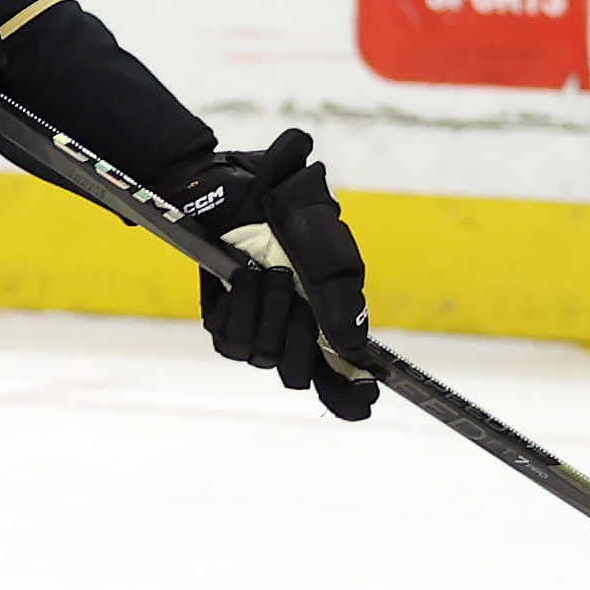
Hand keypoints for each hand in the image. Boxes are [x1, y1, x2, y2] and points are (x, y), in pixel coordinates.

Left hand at [166, 130, 375, 419]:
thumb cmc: (292, 212)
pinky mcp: (225, 320)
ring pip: (261, 356)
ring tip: (266, 270)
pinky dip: (237, 306)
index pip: (340, 379)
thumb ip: (342, 297)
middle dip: (295, 333)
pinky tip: (242, 277)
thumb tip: (353, 347)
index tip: (364, 400)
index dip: (351, 396)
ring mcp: (259, 329)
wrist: (240, 190)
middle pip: (298, 374)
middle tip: (291, 286)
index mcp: (328, 320)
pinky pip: (229, 339)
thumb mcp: (328, 249)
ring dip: (265, 309)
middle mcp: (295, 332)